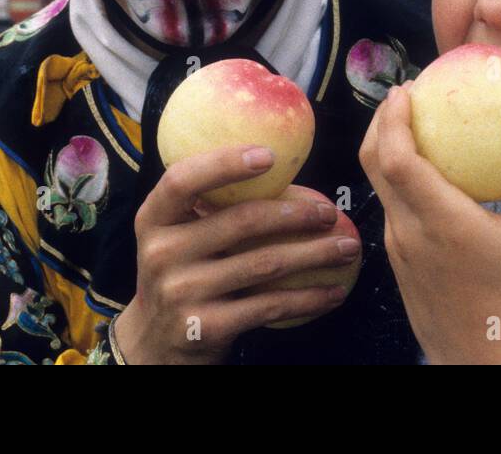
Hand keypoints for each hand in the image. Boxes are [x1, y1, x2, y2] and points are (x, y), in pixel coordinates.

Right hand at [114, 146, 358, 363]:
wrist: (157, 343)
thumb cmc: (180, 274)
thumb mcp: (176, 237)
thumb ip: (208, 208)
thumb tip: (279, 167)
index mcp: (153, 219)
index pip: (183, 180)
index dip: (224, 164)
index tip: (270, 156)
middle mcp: (161, 253)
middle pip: (240, 223)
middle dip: (296, 215)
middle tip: (330, 214)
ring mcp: (181, 292)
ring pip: (264, 264)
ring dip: (315, 255)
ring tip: (347, 249)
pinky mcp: (204, 327)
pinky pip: (269, 306)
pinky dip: (308, 298)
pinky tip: (333, 292)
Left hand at [359, 84, 500, 363]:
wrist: (483, 360)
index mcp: (438, 219)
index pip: (396, 159)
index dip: (392, 120)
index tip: (405, 90)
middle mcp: (407, 230)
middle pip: (373, 163)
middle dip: (380, 123)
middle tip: (403, 96)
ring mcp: (398, 247)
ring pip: (378, 186)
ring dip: (386, 150)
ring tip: (413, 126)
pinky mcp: (398, 261)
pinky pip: (390, 208)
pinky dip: (397, 179)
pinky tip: (426, 175)